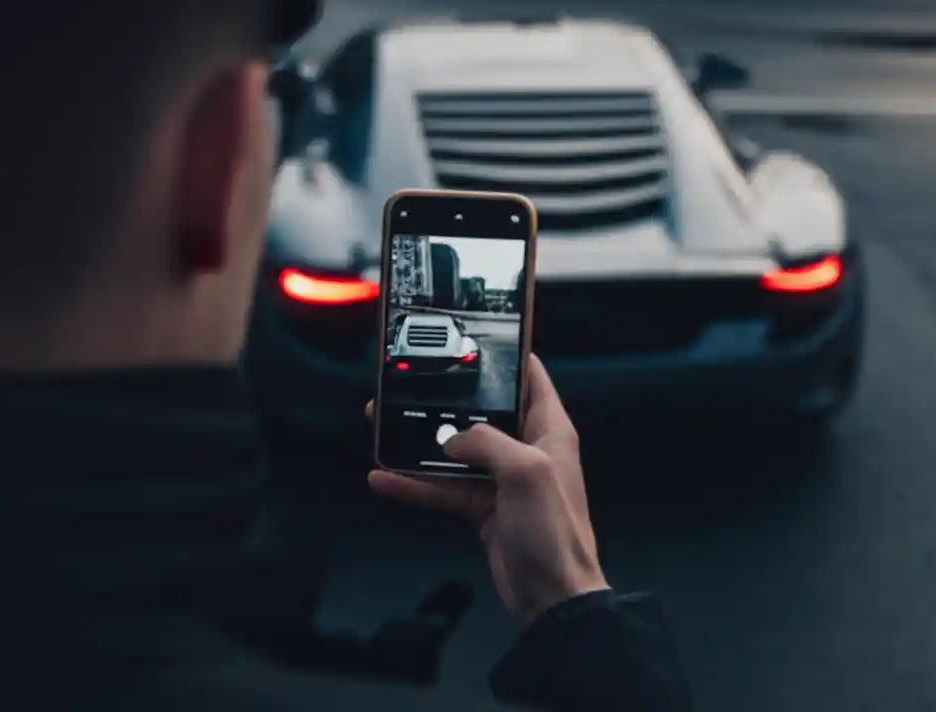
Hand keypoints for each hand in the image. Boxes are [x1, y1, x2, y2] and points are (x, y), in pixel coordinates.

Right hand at [367, 354, 609, 624]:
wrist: (554, 598)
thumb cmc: (554, 531)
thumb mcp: (526, 472)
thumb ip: (487, 443)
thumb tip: (453, 438)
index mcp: (549, 431)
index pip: (530, 378)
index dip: (505, 356)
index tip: (472, 337)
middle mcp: (526, 450)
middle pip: (482, 412)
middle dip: (446, 399)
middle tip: (408, 382)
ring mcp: (502, 481)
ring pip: (455, 451)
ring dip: (420, 442)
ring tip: (381, 424)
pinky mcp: (482, 509)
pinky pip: (443, 488)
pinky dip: (415, 484)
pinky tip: (383, 476)